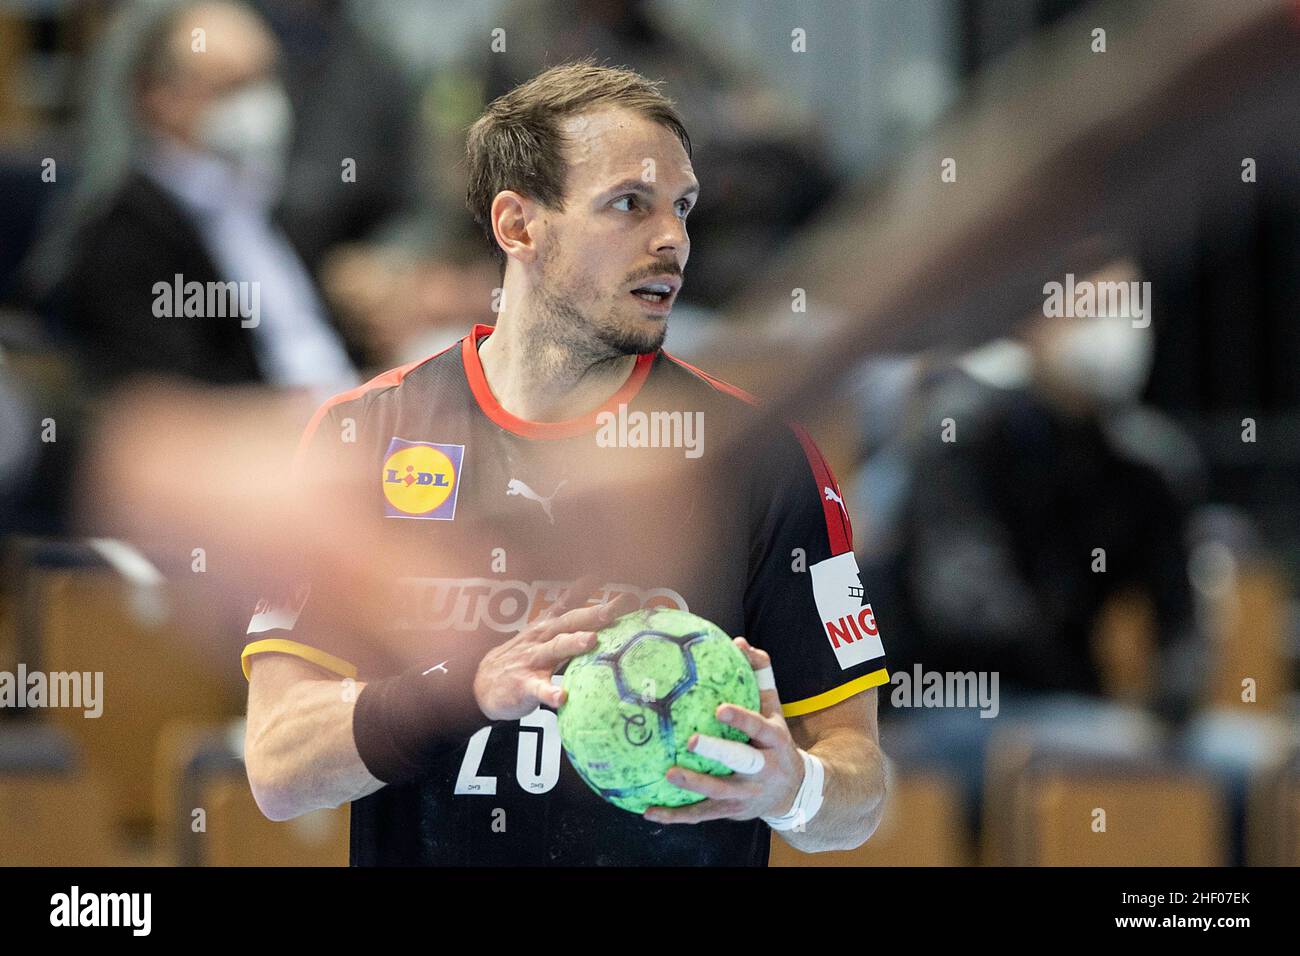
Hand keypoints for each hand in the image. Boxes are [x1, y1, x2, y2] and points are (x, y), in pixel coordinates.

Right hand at [473, 584, 638, 720]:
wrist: (481, 685)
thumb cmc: (521, 658)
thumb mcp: (541, 633)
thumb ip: (567, 620)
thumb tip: (599, 606)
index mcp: (547, 627)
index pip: (570, 605)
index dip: (590, 592)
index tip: (613, 584)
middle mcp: (541, 639)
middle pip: (569, 623)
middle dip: (593, 614)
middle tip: (615, 609)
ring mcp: (532, 661)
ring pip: (554, 649)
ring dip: (573, 644)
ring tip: (592, 641)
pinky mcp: (524, 685)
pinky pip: (538, 689)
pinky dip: (550, 693)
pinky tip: (562, 698)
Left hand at [643, 637, 804, 824]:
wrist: (794, 793)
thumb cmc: (776, 742)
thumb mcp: (775, 711)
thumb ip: (759, 676)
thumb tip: (740, 643)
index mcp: (774, 741)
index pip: (759, 727)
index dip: (742, 719)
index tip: (720, 708)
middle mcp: (763, 770)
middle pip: (741, 761)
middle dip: (717, 752)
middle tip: (691, 741)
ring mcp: (746, 795)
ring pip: (718, 792)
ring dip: (694, 785)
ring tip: (668, 773)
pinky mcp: (730, 812)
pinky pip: (700, 815)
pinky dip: (675, 815)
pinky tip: (648, 811)